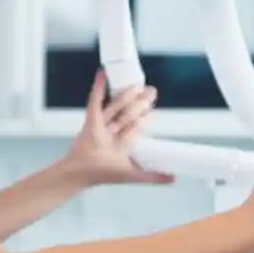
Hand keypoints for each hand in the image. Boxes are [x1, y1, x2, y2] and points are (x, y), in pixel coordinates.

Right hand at [57, 70, 172, 187]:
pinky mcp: (90, 121)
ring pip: (116, 107)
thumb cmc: (102, 174)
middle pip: (128, 114)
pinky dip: (98, 87)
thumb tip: (174, 178)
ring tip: (139, 85)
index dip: (145, 118)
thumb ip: (153, 176)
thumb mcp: (132, 175)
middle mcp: (112, 132)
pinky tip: (102, 74)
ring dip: (126, 95)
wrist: (79, 175)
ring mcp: (101, 126)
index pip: (136, 127)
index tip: (153, 108)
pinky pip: (95, 101)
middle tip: (152, 92)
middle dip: (141, 104)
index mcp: (121, 143)